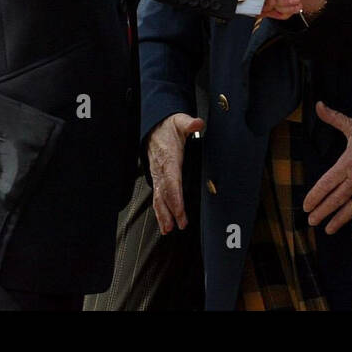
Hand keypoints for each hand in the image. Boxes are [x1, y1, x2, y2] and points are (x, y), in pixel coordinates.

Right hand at [147, 112, 204, 232]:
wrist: (154, 127)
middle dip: (170, 210)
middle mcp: (161, 169)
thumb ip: (189, 123)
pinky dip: (160, 210)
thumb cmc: (168, 126)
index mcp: (169, 158)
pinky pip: (158, 196)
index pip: (172, 181)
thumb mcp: (180, 121)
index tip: (180, 210)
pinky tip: (164, 223)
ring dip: (163, 214)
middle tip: (176, 226)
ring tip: (167, 230)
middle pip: (165, 193)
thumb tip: (198, 123)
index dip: (175, 197)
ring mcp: (158, 175)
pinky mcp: (158, 178)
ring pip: (159, 198)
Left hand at [303, 102, 351, 237]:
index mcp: (347, 163)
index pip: (326, 183)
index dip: (315, 195)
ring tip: (328, 229)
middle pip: (335, 199)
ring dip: (338, 220)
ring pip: (350, 208)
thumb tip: (318, 106)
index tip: (306, 205)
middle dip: (322, 211)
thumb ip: (334, 118)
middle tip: (311, 221)